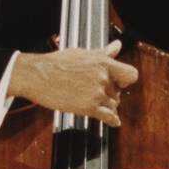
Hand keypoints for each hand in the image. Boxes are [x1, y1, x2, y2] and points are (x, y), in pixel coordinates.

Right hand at [10, 39, 138, 126]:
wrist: (38, 76)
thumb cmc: (56, 63)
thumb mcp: (82, 53)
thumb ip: (103, 53)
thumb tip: (116, 46)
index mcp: (102, 62)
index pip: (130, 74)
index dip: (126, 80)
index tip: (120, 83)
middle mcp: (103, 77)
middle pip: (118, 92)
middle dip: (110, 94)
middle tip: (96, 93)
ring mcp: (97, 93)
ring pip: (113, 104)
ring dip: (107, 106)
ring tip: (95, 102)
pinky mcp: (89, 107)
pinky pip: (108, 116)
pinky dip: (112, 120)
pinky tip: (113, 122)